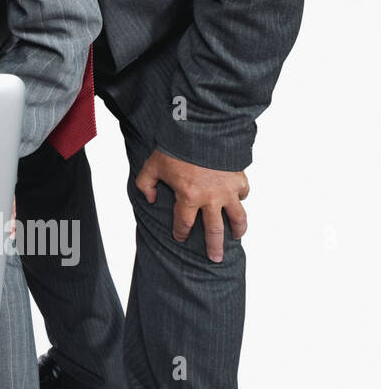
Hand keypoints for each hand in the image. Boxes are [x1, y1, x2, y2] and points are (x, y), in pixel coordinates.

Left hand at [134, 148, 249, 262]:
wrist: (201, 129)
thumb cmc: (174, 147)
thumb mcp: (151, 165)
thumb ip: (144, 185)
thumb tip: (149, 200)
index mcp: (188, 197)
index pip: (184, 223)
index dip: (181, 233)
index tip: (181, 238)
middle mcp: (210, 199)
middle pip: (214, 230)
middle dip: (214, 247)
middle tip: (215, 258)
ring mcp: (227, 191)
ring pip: (237, 217)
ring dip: (238, 229)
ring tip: (237, 237)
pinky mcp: (239, 180)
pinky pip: (243, 194)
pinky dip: (241, 199)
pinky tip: (238, 203)